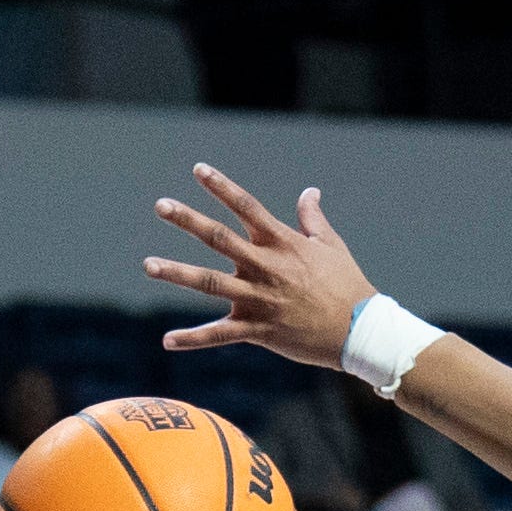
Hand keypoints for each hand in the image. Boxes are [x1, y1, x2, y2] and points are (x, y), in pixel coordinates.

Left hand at [143, 163, 374, 367]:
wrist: (362, 332)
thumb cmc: (350, 287)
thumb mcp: (332, 246)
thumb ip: (313, 218)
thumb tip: (310, 192)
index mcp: (283, 244)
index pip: (247, 207)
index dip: (222, 187)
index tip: (198, 170)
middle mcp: (266, 267)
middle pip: (219, 238)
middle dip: (188, 220)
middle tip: (162, 205)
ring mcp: (260, 299)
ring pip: (210, 283)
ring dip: (177, 273)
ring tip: (149, 265)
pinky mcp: (260, 330)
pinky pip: (220, 334)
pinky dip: (193, 339)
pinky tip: (168, 340)